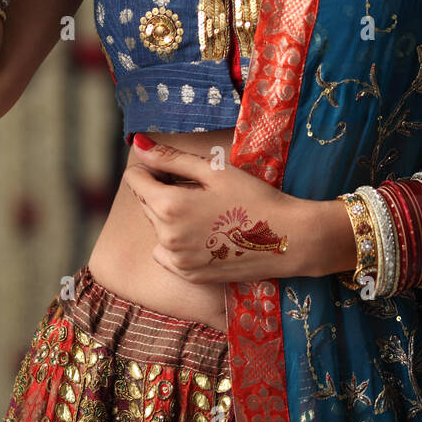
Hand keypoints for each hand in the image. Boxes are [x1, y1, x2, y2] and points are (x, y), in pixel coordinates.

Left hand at [124, 136, 316, 283]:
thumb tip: (139, 146)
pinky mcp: (189, 275)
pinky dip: (176, 241)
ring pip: (157, 227)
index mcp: (169, 206)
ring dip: (170, 216)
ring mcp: (177, 260)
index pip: (135, 179)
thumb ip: (172, 158)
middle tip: (199, 189)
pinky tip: (204, 235)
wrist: (287, 238)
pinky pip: (166, 253)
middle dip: (163, 190)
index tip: (177, 170)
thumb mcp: (214, 170)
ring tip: (206, 212)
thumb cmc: (253, 198)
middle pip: (146, 202)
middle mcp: (166, 236)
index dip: (153, 168)